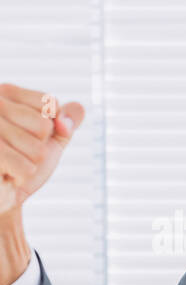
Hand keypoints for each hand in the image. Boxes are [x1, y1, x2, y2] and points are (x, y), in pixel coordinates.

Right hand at [0, 84, 84, 218]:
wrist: (3, 191)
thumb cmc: (22, 161)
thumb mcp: (50, 138)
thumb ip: (65, 121)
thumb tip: (79, 107)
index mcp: (6, 93)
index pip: (50, 103)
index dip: (51, 127)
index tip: (32, 135)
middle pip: (43, 126)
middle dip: (40, 147)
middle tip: (19, 152)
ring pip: (37, 149)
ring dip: (30, 164)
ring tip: (12, 162)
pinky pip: (26, 168)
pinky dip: (22, 177)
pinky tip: (6, 174)